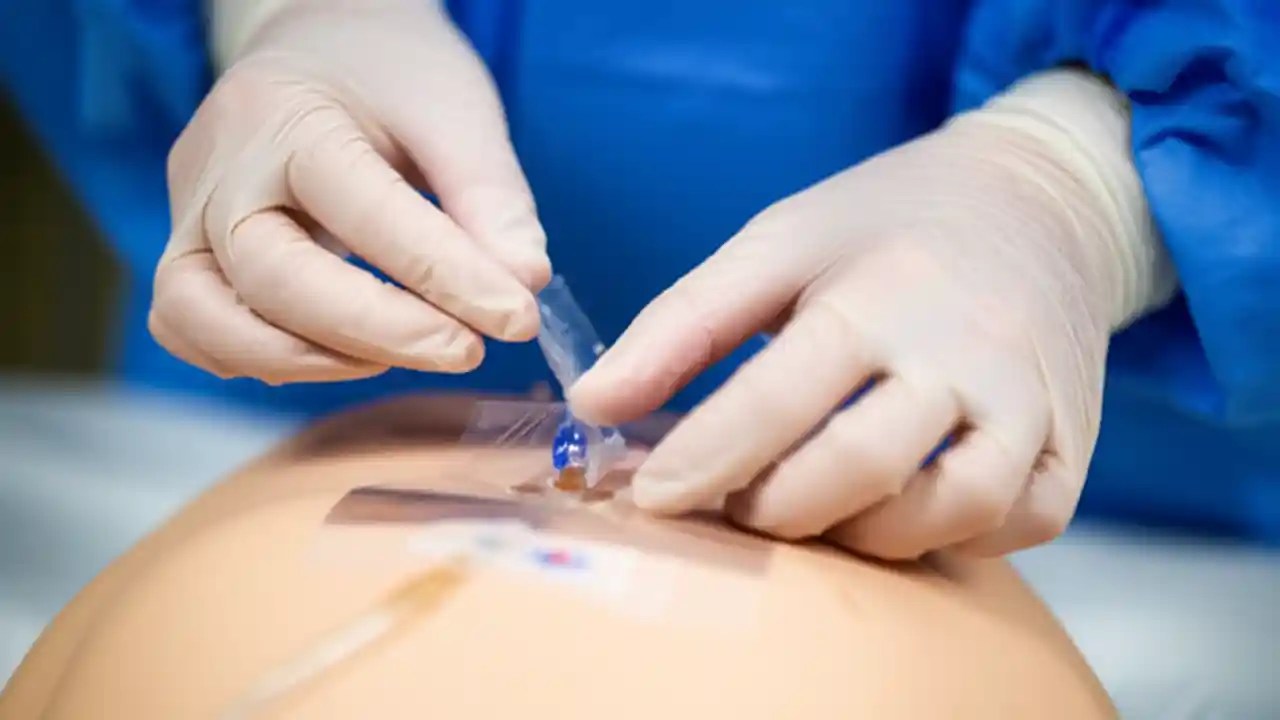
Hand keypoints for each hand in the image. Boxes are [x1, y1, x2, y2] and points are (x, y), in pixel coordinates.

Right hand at [150, 0, 547, 383]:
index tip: (515, 318)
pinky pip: (198, 333)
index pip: (365, 213)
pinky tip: (350, 353)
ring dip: (316, 361)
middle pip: (273, 277)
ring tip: (410, 350)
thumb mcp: (455, 109)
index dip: (446, 276)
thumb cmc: (389, 76)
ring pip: (210, 320)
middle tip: (467, 351)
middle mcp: (219, 171)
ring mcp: (188, 218)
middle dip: (379, 331)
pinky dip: (269, 360)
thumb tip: (523, 283)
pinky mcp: (185, 257)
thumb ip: (490, 194)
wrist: (317, 46)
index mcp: (287, 116)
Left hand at [572, 71, 1173, 558]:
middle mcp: (968, 349)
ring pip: (946, 510)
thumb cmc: (885, 227)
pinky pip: (1016, 525)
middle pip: (860, 465)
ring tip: (813, 502)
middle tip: (735, 501)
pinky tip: (899, 504)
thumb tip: (591, 401)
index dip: (705, 459)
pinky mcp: (1073, 446)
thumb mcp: (779, 242)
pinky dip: (949, 536)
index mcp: (883, 290)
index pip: (779, 396)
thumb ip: (684, 323)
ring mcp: (1032, 403)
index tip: (650, 498)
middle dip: (775, 506)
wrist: (1036, 203)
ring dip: (861, 531)